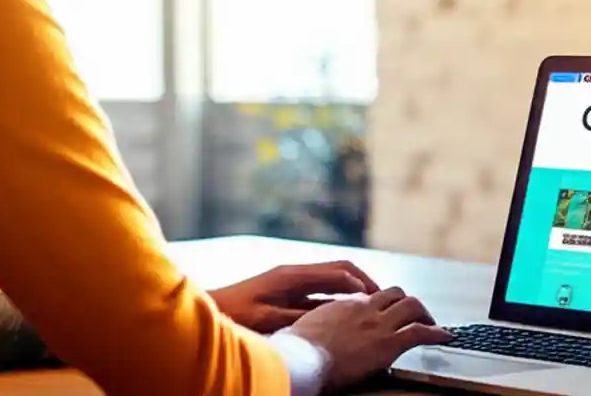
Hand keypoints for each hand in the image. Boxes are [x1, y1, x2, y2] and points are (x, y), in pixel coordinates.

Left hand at [209, 261, 379, 332]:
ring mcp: (291, 282)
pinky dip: (337, 300)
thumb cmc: (234, 316)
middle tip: (383, 299)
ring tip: (372, 306)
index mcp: (293, 275)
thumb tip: (336, 313)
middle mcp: (295, 273)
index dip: (362, 285)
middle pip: (339, 271)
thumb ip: (303, 315)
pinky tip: (346, 315)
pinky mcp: (287, 293)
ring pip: (332, 281)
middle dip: (363, 283)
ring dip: (352, 291)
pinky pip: (320, 293)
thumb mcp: (270, 319)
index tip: (379, 299)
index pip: (339, 273)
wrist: (207, 313)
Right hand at [288, 287, 453, 390]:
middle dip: (407, 303)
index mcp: (344, 305)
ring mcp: (378, 324)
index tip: (387, 310)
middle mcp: (364, 308)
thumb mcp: (302, 329)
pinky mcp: (389, 343)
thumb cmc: (295, 351)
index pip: (370, 296)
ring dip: (424, 313)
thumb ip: (315, 325)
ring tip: (432, 323)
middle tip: (415, 314)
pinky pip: (421, 332)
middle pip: (395, 294)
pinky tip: (445, 336)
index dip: (383, 302)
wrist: (301, 359)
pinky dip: (437, 332)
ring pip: (411, 306)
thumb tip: (305, 334)